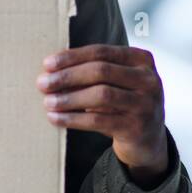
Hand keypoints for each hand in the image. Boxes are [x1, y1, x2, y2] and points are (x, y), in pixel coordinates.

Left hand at [36, 44, 168, 186]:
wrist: (148, 140)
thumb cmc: (125, 104)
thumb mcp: (117, 83)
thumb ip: (93, 73)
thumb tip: (52, 70)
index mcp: (142, 60)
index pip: (102, 52)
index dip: (72, 57)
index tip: (48, 64)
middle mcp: (148, 79)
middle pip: (101, 71)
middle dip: (67, 76)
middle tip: (43, 83)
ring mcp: (145, 104)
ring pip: (101, 95)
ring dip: (69, 98)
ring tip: (48, 102)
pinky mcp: (137, 127)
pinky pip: (99, 120)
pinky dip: (74, 119)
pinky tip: (56, 119)